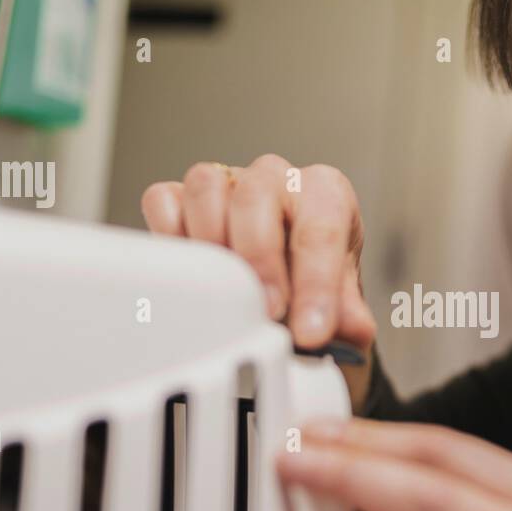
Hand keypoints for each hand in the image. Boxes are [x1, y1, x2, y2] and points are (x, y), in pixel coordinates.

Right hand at [140, 155, 377, 405]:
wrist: (284, 276)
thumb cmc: (313, 275)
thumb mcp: (342, 301)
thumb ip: (347, 316)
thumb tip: (347, 331)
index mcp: (325, 194)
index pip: (322, 230)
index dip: (316, 284)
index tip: (310, 331)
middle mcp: (276, 179)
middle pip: (258, 198)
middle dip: (260, 261)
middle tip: (267, 313)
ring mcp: (227, 182)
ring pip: (207, 189)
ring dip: (211, 245)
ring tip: (224, 292)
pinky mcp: (182, 195)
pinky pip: (164, 200)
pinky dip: (170, 234)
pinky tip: (188, 270)